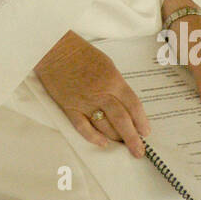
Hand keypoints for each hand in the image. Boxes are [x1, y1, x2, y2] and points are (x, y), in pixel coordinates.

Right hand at [35, 30, 149, 155]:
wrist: (54, 48)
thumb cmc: (81, 53)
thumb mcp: (107, 64)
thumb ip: (116, 84)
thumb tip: (125, 104)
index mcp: (113, 80)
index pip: (133, 105)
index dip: (141, 121)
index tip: (145, 132)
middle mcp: (101, 93)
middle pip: (122, 120)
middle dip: (132, 138)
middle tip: (139, 150)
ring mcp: (84, 101)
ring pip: (104, 126)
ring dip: (115, 138)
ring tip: (122, 145)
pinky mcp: (69, 107)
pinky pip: (83, 127)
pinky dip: (93, 137)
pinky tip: (102, 143)